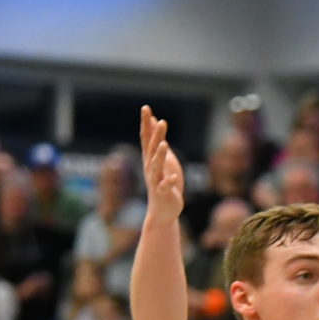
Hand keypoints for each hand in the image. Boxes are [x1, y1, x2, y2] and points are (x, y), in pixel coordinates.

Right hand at [139, 106, 185, 221]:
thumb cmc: (164, 183)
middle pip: (152, 149)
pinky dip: (168, 182)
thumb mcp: (163, 160)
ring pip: (156, 167)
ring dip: (160, 156)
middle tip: (161, 121)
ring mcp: (156, 181)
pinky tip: (172, 177)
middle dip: (155, 136)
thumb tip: (156, 121)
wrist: (163, 211)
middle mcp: (151, 168)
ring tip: (165, 144)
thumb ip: (158, 141)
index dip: (146, 124)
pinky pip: (165, 188)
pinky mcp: (164, 194)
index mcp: (151, 160)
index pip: (146, 138)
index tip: (146, 108)